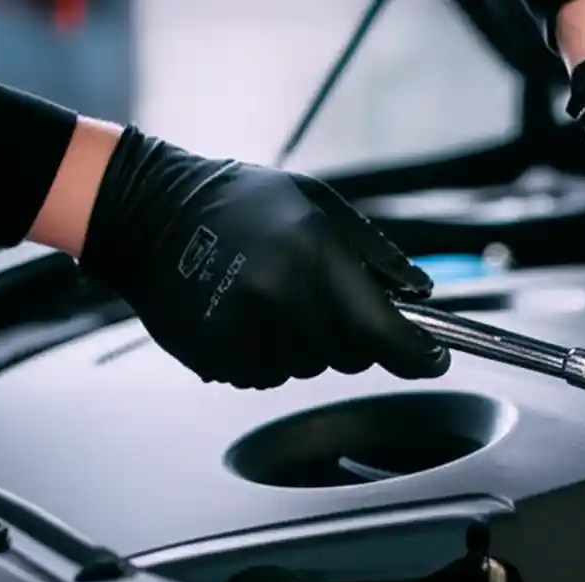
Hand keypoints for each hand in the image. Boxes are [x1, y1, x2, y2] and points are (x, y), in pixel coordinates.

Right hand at [80, 128, 449, 388]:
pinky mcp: (215, 356)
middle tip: (324, 296)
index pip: (382, 332)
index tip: (434, 359)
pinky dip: (270, 355)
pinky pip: (269, 376)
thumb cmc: (239, 202)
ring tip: (278, 299)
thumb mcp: (318, 204)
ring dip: (309, 345)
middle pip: (351, 357)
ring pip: (310, 369)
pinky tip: (250, 316)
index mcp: (312, 254)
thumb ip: (374, 254)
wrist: (150, 212)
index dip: (417, 354)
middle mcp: (278, 298)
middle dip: (354, 335)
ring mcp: (243, 332)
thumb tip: (419, 292)